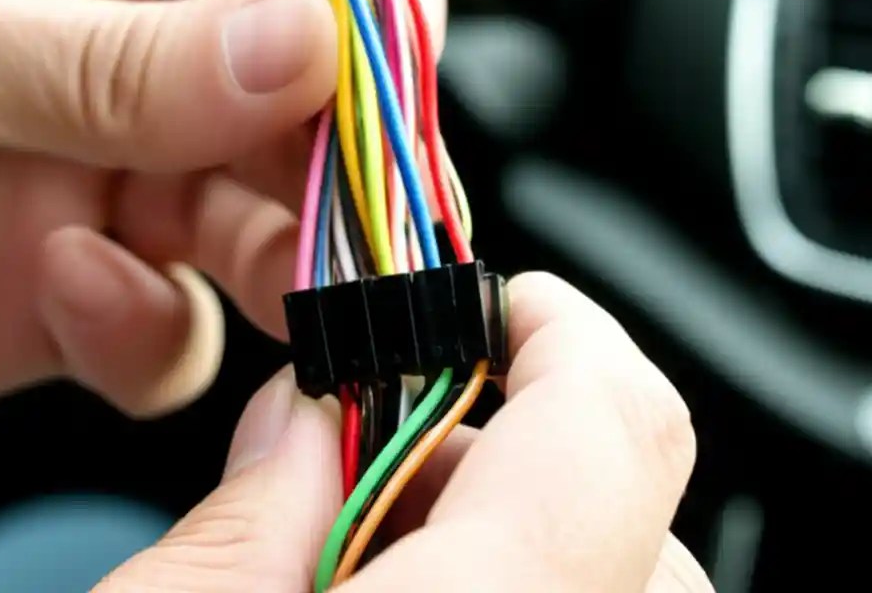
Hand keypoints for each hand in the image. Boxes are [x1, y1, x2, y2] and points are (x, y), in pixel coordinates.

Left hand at [0, 0, 443, 420]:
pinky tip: (77, 298)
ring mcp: (96, 161)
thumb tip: (314, 50)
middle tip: (381, 199)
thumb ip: (132, 60)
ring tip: (296, 280)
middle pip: (292, 69)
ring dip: (287, 249)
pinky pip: (169, 313)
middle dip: (342, 139)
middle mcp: (104, 32)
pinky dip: (146, 327)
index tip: (390, 43)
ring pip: (258, 204)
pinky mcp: (72, 282)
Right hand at [96, 273, 712, 591]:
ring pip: (623, 579)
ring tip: (368, 564)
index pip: (615, 418)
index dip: (562, 329)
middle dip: (505, 459)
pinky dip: (524, 592)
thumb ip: (242, 518)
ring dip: (517, 544)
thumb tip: (304, 423)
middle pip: (630, 507)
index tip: (498, 307)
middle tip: (370, 475)